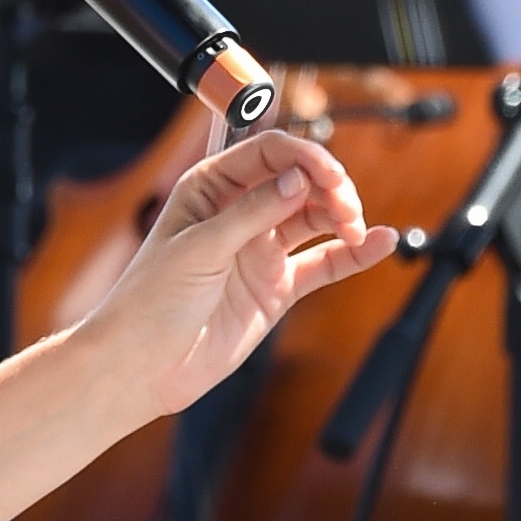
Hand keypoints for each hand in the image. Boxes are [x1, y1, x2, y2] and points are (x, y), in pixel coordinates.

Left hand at [77, 125, 382, 423]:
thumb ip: (252, 213)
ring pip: (316, 218)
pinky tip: (379, 242)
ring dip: (343, 216)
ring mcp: (260, 250)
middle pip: (300, 182)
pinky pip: (324, 263)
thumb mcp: (199, 247)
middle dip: (329, 187)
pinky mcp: (277, 287)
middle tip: (345, 209)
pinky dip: (353, 254)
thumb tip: (298, 180)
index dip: (305, 158)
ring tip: (356, 228)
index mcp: (211, 188)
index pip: (269, 154)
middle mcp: (240, 213)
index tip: (330, 176)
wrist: (141, 366)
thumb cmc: (150, 302)